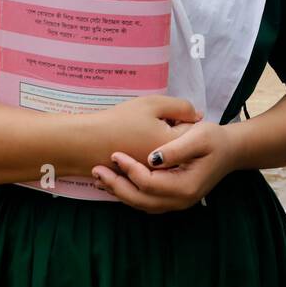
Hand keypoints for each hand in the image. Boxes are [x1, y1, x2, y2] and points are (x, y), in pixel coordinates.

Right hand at [79, 95, 199, 176]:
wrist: (87, 142)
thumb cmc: (120, 121)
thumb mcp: (153, 104)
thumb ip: (181, 107)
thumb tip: (197, 115)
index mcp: (172, 145)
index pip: (193, 131)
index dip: (185, 119)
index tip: (171, 115)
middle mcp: (167, 166)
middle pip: (185, 148)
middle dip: (179, 135)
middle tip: (161, 124)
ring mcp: (155, 177)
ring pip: (173, 162)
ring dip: (169, 149)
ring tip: (152, 135)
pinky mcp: (143, 182)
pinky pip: (158, 173)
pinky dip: (156, 162)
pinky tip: (145, 149)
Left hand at [92, 119, 237, 212]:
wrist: (230, 150)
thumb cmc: (215, 139)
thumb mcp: (199, 136)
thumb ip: (176, 148)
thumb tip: (151, 158)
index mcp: (185, 186)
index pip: (148, 183)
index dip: (129, 169)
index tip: (115, 154)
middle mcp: (180, 200)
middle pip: (140, 200)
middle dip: (116, 186)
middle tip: (95, 171)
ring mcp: (177, 203)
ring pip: (140, 204)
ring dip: (119, 192)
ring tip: (99, 178)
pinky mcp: (172, 200)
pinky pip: (145, 202)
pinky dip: (128, 194)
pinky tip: (115, 182)